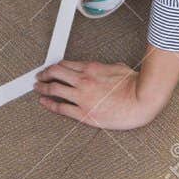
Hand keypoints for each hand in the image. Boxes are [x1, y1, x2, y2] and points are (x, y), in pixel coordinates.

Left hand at [35, 61, 159, 128]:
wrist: (141, 101)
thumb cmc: (134, 86)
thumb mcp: (118, 68)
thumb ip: (104, 68)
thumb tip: (100, 70)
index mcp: (92, 68)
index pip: (66, 64)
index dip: (55, 66)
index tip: (51, 69)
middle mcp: (84, 81)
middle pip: (56, 73)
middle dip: (45, 74)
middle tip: (39, 76)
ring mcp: (82, 97)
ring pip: (54, 89)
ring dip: (43, 87)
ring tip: (38, 88)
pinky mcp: (84, 113)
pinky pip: (61, 108)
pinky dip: (49, 104)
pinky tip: (43, 102)